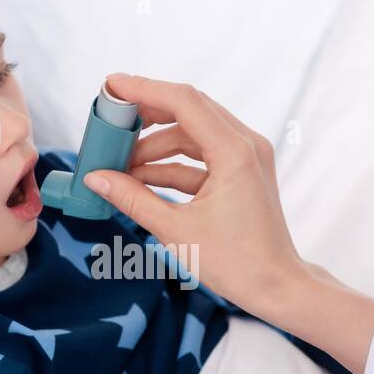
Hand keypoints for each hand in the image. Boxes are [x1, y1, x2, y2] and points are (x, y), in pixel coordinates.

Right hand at [82, 75, 305, 322]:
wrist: (276, 288)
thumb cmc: (237, 263)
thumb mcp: (176, 230)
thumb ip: (132, 198)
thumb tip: (96, 178)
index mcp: (234, 152)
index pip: (183, 102)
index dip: (143, 89)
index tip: (111, 86)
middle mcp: (245, 145)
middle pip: (188, 110)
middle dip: (146, 115)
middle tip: (110, 122)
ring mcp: (246, 157)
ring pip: (192, 134)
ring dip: (155, 147)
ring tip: (120, 166)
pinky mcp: (242, 173)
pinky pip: (201, 156)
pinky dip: (172, 165)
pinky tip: (140, 180)